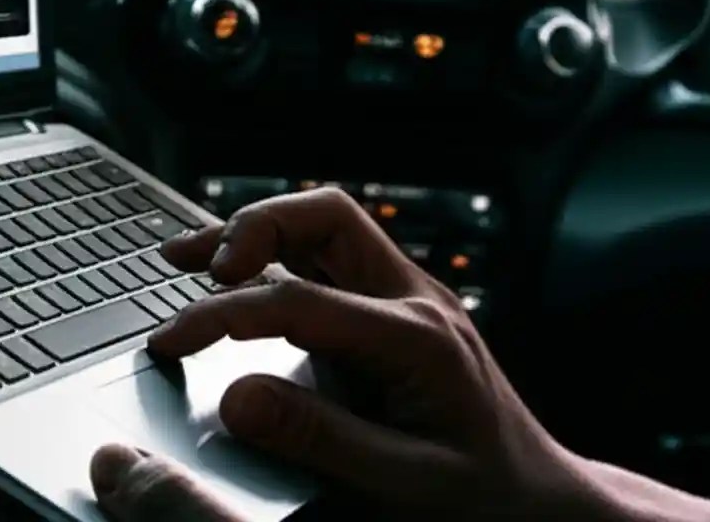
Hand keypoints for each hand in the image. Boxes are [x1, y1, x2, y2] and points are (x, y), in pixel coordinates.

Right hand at [90, 188, 605, 520]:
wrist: (539, 498)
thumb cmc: (481, 496)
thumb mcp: (405, 484)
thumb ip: (320, 441)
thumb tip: (237, 400)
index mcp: (416, 339)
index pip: (297, 299)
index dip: (222, 314)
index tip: (171, 341)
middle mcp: (415, 300)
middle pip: (327, 215)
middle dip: (251, 228)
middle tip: (197, 268)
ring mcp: (408, 297)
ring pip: (326, 225)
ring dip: (257, 231)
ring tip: (189, 254)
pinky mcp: (396, 309)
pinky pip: (330, 260)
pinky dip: (277, 257)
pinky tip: (236, 276)